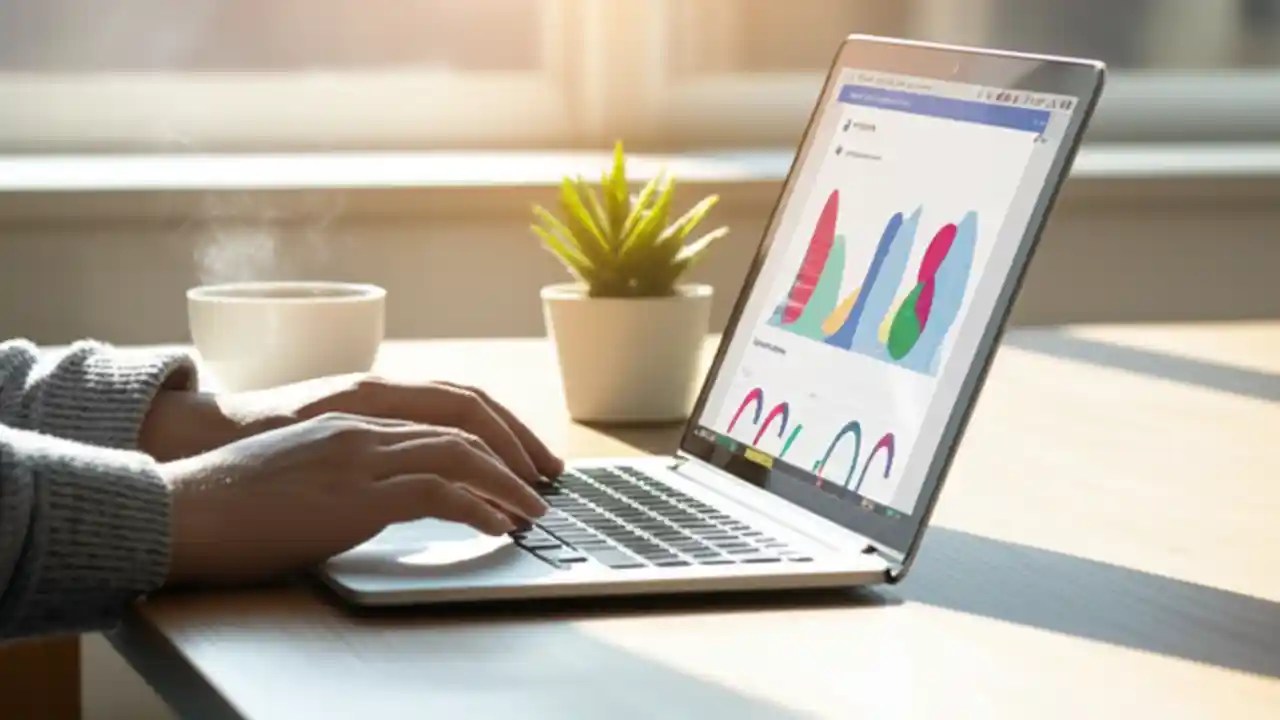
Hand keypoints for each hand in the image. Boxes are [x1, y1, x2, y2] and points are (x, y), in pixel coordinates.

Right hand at [142, 374, 563, 484]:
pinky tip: (497, 525)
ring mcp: (361, 453)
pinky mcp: (354, 494)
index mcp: (358, 407)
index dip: (498, 424)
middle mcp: (366, 420)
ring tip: (535, 509)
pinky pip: (437, 492)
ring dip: (509, 482)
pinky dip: (477, 507)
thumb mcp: (307, 459)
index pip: (451, 400)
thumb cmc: (235, 491)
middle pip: (468, 416)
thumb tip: (387, 487)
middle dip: (517, 447)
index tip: (525, 453)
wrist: (181, 504)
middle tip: (548, 478)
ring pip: (460, 452)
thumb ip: (352, 460)